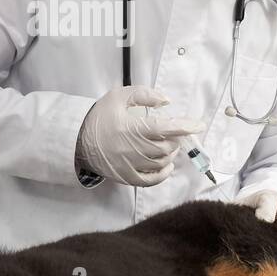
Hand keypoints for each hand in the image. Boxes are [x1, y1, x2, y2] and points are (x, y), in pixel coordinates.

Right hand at [77, 86, 205, 187]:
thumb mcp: (118, 96)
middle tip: (172, 131)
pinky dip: (163, 174)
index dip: (186, 126)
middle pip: (167, 146)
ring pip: (161, 162)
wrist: (76, 139)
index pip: (166, 128)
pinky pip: (151, 180)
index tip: (200, 124)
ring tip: (168, 144)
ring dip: (170, 152)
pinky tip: (167, 165)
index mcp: (132, 128)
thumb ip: (144, 95)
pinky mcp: (126, 177)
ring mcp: (130, 165)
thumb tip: (166, 102)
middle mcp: (133, 149)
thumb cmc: (100, 116)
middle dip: (175, 138)